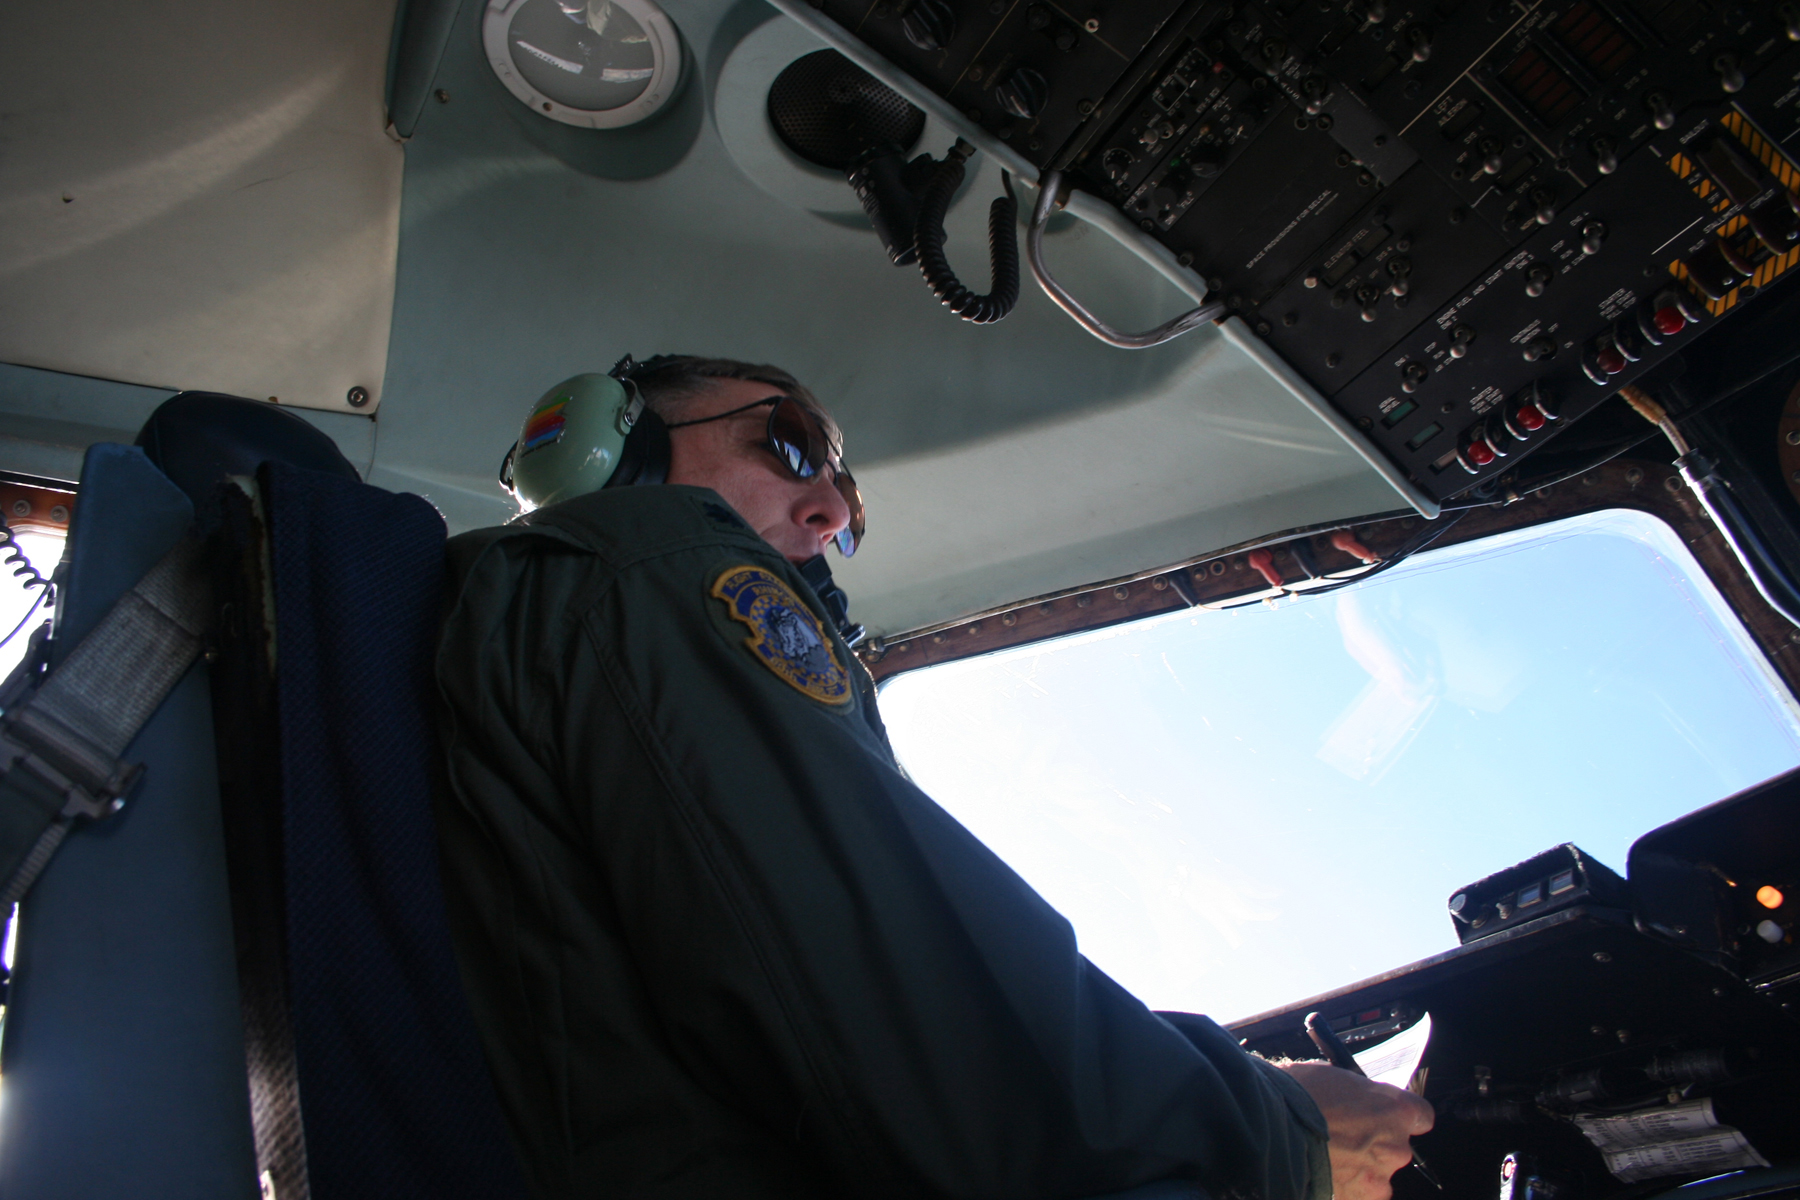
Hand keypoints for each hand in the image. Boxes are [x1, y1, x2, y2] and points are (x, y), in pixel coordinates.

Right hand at [1276, 1062, 1434, 1199]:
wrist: (1271, 1127)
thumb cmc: (1297, 1095)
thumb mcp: (1333, 1077)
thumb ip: (1356, 1095)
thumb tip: (1354, 1100)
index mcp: (1396, 1109)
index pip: (1421, 1116)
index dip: (1400, 1117)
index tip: (1384, 1118)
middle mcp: (1396, 1145)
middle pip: (1396, 1147)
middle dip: (1373, 1144)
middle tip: (1341, 1138)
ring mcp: (1379, 1177)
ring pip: (1377, 1175)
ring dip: (1359, 1170)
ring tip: (1326, 1160)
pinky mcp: (1360, 1199)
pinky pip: (1360, 1195)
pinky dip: (1345, 1190)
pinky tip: (1323, 1176)